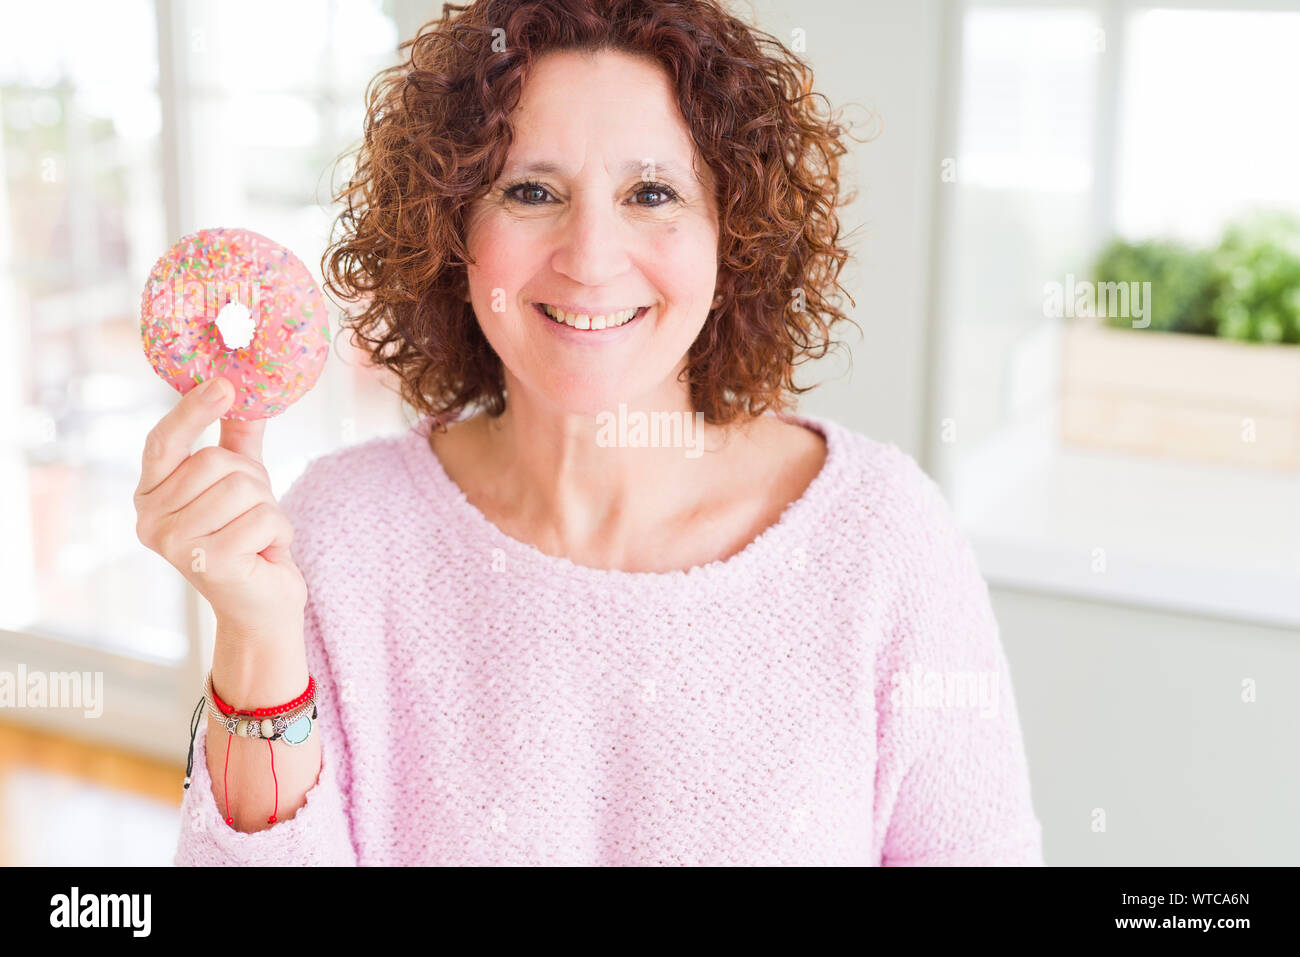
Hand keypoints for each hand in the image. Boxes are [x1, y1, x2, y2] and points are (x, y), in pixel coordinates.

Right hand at [133, 378, 305, 641]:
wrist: (262, 605)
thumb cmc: (247, 538)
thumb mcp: (241, 482)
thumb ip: (235, 439)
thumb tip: (241, 387)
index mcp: (149, 495)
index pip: (162, 442)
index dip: (191, 410)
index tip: (224, 384)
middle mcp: (150, 520)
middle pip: (213, 462)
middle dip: (251, 479)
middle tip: (254, 510)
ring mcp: (175, 544)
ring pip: (241, 488)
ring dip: (268, 508)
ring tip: (259, 534)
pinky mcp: (209, 563)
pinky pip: (262, 517)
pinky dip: (279, 531)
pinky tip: (267, 553)